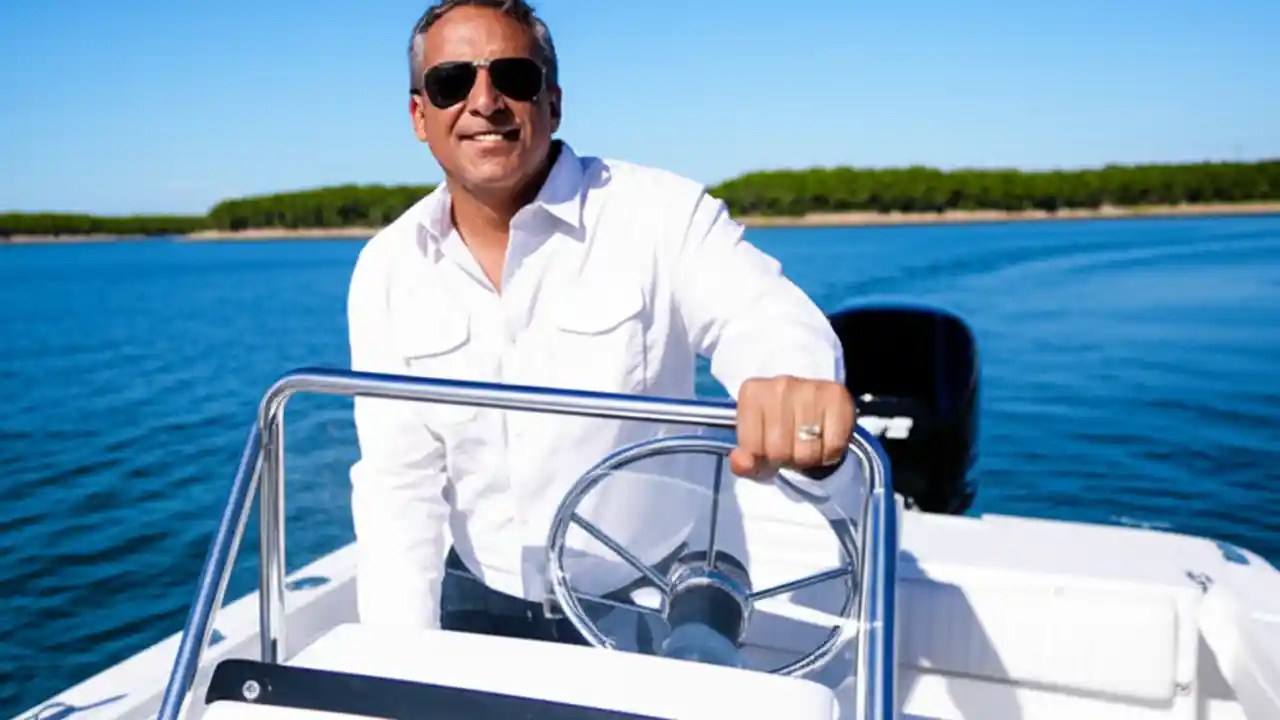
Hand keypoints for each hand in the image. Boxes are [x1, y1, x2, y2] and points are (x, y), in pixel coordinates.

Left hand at [729, 375, 855, 479]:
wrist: (811, 399)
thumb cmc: (777, 424)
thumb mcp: (754, 443)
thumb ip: (743, 460)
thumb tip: (741, 463)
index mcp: (752, 393)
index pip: (752, 449)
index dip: (762, 458)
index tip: (768, 447)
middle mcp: (779, 386)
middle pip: (779, 451)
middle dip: (786, 459)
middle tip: (791, 448)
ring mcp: (809, 388)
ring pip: (806, 453)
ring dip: (809, 458)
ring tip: (808, 444)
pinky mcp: (837, 396)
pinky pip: (833, 446)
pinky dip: (830, 453)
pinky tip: (825, 440)